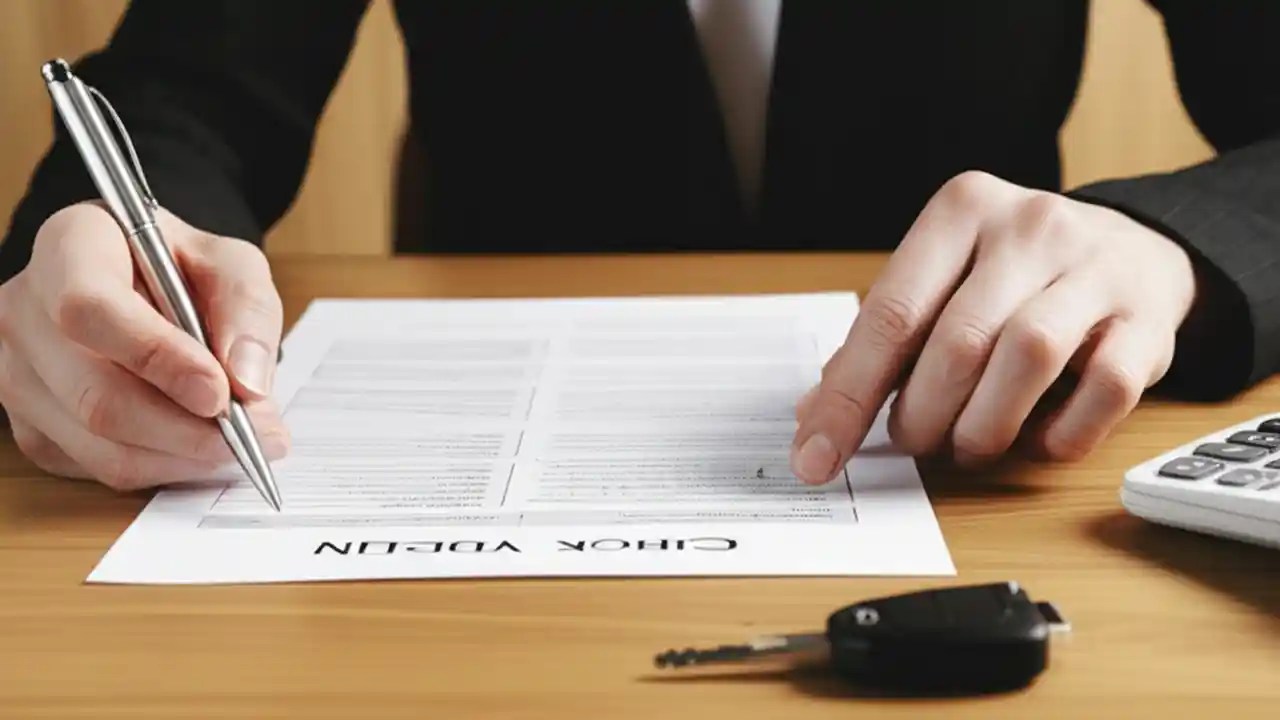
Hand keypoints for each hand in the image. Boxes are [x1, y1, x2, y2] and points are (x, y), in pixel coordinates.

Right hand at [0, 202, 289, 489]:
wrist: (139, 281)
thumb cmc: (180, 266)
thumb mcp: (229, 261)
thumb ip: (246, 308)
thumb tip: (246, 382)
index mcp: (68, 248)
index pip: (90, 309)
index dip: (157, 359)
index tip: (220, 392)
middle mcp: (24, 312)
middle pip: (95, 396)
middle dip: (187, 430)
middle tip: (256, 436)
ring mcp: (16, 374)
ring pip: (99, 443)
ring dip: (183, 455)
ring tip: (241, 442)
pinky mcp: (31, 426)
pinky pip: (98, 467)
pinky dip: (163, 466)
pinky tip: (198, 445)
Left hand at [791, 171, 1197, 482]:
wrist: (1134, 247)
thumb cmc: (1014, 277)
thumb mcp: (943, 283)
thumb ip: (881, 344)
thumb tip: (815, 422)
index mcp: (960, 211)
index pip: (889, 313)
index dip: (848, 397)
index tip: (816, 456)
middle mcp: (1028, 227)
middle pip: (957, 341)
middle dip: (922, 416)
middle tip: (914, 442)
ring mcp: (1095, 267)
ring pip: (1027, 359)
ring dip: (985, 427)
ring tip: (968, 445)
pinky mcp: (1149, 317)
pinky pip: (1105, 389)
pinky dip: (1061, 434)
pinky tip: (1038, 441)